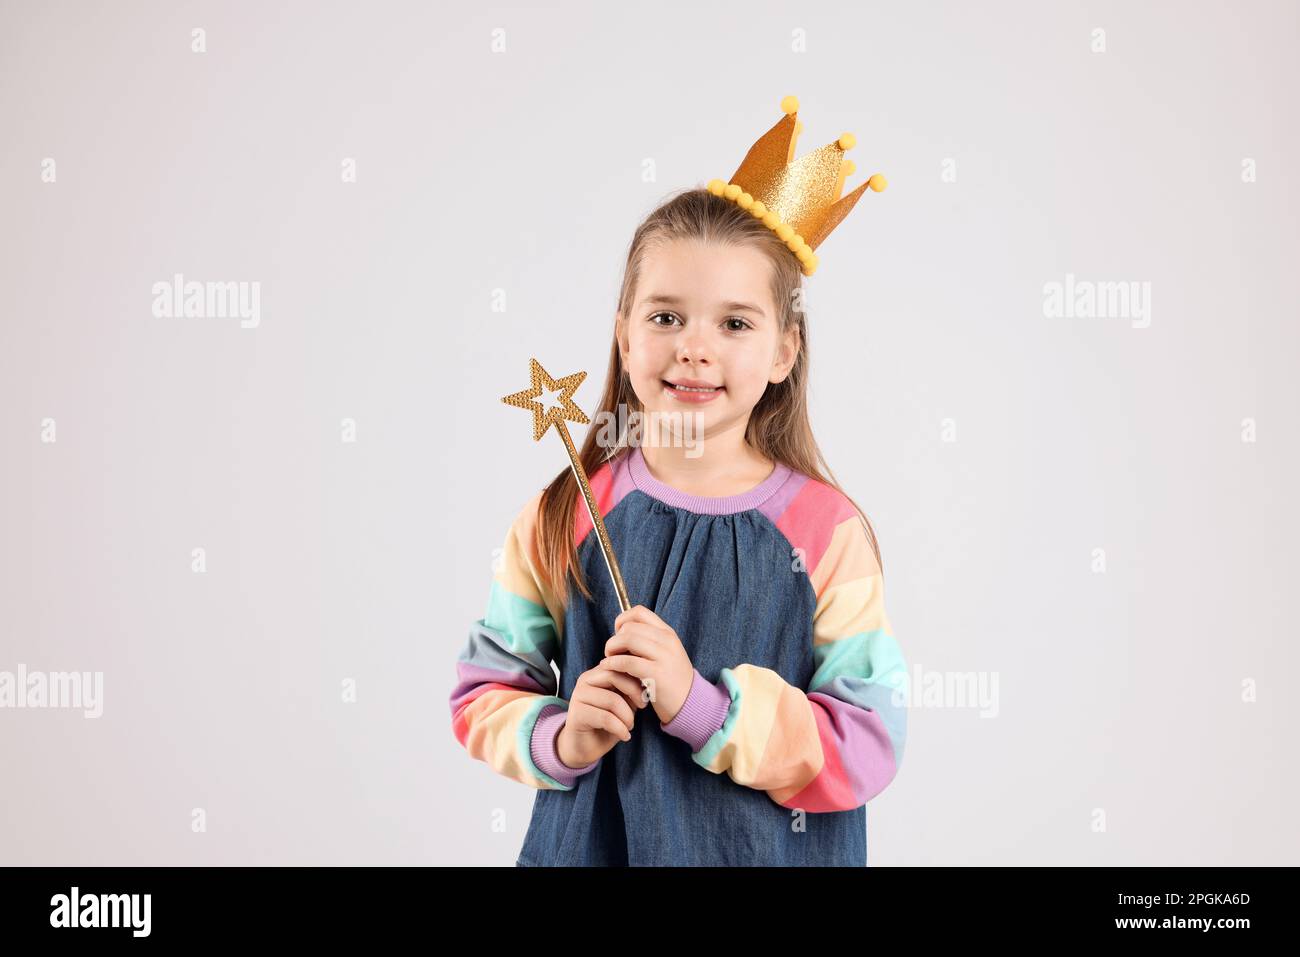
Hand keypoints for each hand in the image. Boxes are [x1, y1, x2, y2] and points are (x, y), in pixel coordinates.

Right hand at [555, 663, 646, 768]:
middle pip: (613, 676)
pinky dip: (620, 729)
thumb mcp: (623, 703)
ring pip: (612, 700)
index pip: (618, 665)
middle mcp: (585, 680)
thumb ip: (630, 690)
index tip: (646, 695)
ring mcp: (578, 696)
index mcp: (596, 673)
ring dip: (627, 716)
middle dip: (633, 692)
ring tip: (630, 726)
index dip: (636, 678)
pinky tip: (624, 736)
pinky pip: (605, 718)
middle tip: (642, 707)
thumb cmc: (607, 723)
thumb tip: (646, 681)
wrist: (585, 747)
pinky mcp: (576, 714)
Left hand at [600, 605, 694, 725]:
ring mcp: (664, 656)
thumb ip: (647, 640)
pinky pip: (627, 662)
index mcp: (668, 633)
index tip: (618, 636)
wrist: (690, 703)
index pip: (639, 612)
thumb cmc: (670, 680)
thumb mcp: (664, 653)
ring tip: (610, 661)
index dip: (622, 620)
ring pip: (627, 640)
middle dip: (614, 639)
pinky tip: (610, 668)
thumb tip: (620, 630)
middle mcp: (667, 641)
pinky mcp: (657, 674)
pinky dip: (613, 663)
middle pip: (629, 627)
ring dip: (611, 649)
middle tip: (611, 653)